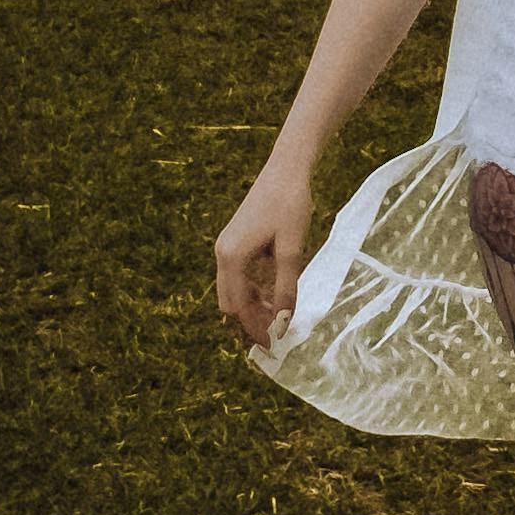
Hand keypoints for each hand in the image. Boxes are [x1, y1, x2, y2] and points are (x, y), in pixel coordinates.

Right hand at [214, 159, 314, 350]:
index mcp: (231, 257)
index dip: (256, 328)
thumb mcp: (291, 250)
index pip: (239, 306)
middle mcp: (222, 253)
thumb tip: (283, 323)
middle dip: (251, 319)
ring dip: (253, 304)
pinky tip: (275, 291)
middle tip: (279, 331)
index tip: (274, 346)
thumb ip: (285, 288)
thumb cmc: (290, 205)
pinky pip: (238, 276)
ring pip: (233, 290)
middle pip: (230, 302)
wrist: (286, 168)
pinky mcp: (235, 241)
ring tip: (281, 313)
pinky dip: (253, 289)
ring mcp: (226, 246)